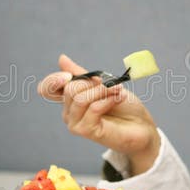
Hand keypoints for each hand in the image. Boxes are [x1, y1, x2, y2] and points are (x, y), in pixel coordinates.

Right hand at [37, 54, 159, 174]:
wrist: (141, 127)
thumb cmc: (123, 107)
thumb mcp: (103, 84)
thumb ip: (82, 75)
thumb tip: (62, 58)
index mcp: (70, 100)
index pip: (47, 89)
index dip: (53, 80)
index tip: (68, 76)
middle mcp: (69, 113)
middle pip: (70, 89)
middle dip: (94, 83)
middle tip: (113, 86)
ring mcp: (76, 124)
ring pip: (81, 98)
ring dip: (104, 91)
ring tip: (119, 92)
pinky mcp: (86, 131)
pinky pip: (93, 108)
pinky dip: (109, 100)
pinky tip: (119, 99)